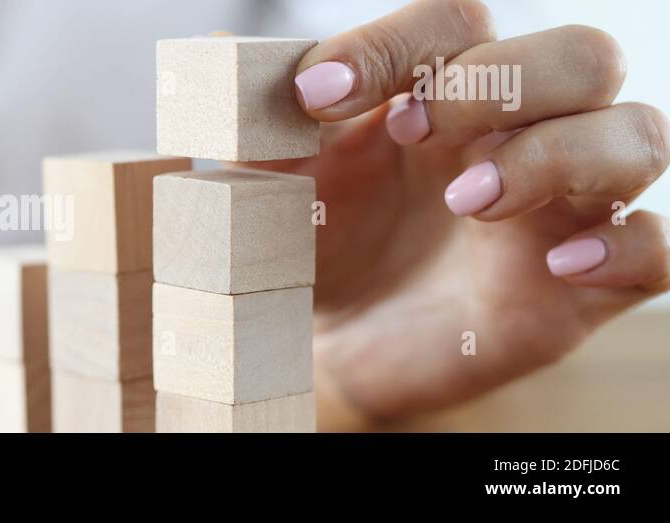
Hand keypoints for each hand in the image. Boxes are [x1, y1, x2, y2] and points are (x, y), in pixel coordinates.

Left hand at [243, 0, 669, 428]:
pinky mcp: (580, 286)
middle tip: (415, 132)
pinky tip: (554, 263)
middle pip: (579, 56)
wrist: (330, 344)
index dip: (392, 46)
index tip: (315, 95)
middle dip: (504, 81)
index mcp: (440, 92)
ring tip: (468, 200)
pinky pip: (658, 249)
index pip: (456, 23)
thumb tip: (223, 57)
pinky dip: (624, 244)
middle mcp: (517, 133)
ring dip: (558, 154)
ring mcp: (560, 207)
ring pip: (635, 136)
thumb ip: (261, 125)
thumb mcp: (278, 184)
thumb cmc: (315, 245)